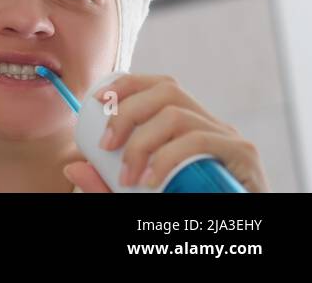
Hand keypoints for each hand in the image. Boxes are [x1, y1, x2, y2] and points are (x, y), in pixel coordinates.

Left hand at [62, 74, 267, 191]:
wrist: (229, 232)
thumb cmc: (181, 207)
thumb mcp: (135, 196)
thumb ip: (106, 185)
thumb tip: (72, 167)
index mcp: (188, 126)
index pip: (159, 85)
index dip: (126, 84)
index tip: (96, 101)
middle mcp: (210, 124)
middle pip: (167, 90)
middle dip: (127, 112)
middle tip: (105, 147)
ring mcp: (228, 137)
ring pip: (177, 115)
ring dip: (141, 142)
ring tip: (128, 178)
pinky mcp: (243, 155)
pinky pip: (199, 141)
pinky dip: (167, 157)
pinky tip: (152, 181)